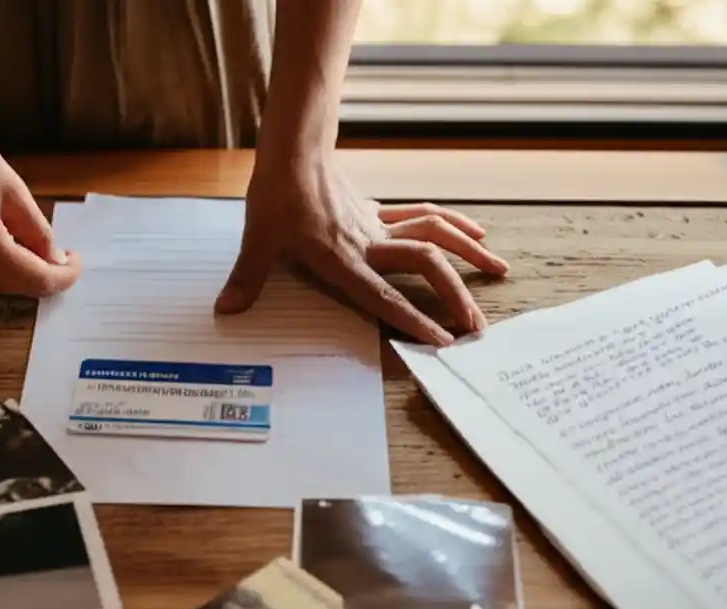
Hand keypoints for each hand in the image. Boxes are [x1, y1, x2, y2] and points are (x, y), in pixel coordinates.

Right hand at [0, 122, 79, 295]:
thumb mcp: (14, 193)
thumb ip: (37, 232)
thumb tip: (52, 258)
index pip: (34, 281)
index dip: (60, 277)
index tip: (74, 264)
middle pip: (7, 282)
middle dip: (35, 272)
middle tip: (56, 255)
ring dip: (6, 264)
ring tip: (23, 240)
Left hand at [217, 157, 508, 345]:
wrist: (292, 151)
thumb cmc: (276, 196)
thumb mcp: (257, 240)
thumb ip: (247, 278)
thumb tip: (226, 311)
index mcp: (342, 259)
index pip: (383, 296)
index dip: (413, 319)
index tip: (443, 340)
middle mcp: (369, 244)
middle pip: (423, 266)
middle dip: (453, 295)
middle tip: (478, 326)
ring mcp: (379, 227)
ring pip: (435, 236)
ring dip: (468, 254)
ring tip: (500, 272)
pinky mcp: (380, 212)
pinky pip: (424, 217)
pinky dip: (453, 223)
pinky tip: (477, 232)